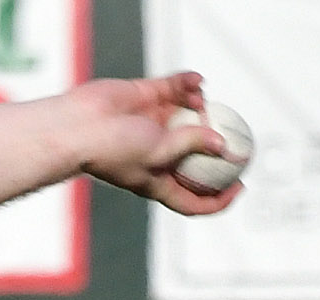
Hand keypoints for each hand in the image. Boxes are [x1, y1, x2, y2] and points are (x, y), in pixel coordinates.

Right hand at [68, 74, 240, 216]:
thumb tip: (222, 143)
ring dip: (200, 107)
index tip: (240, 186)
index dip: (219, 199)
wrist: (80, 124)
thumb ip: (193, 143)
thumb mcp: (159, 153)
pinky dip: (188, 83)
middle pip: (197, 154)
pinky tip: (197, 80)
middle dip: (218, 145)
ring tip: (200, 100)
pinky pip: (174, 88)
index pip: (194, 200)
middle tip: (237, 133)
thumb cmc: (113, 149)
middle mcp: (158, 154)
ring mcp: (152, 124)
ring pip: (188, 115)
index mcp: (159, 180)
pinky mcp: (145, 98)